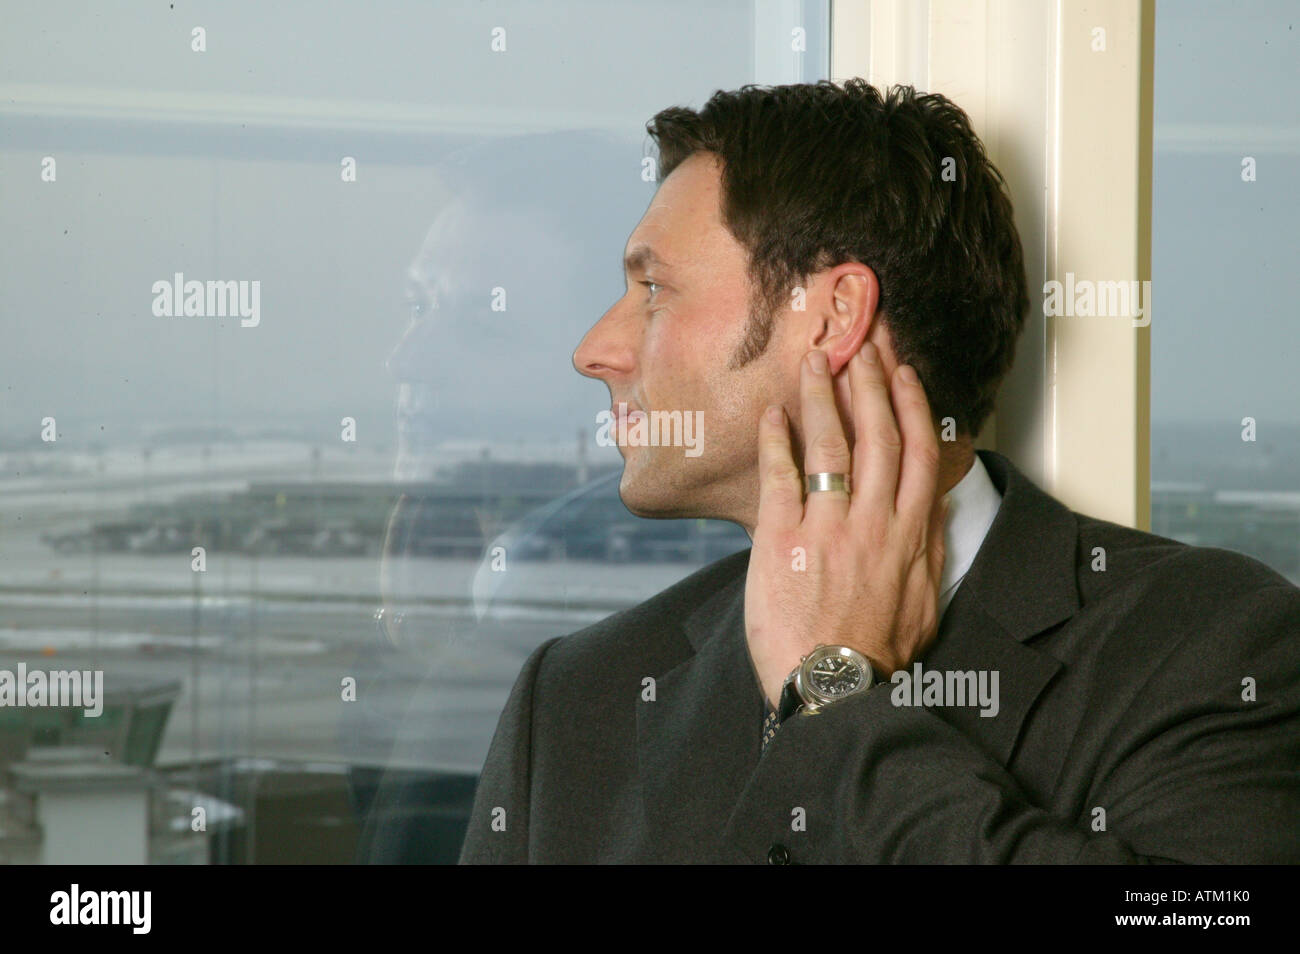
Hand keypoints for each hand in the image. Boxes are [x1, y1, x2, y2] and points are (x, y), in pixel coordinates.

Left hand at [744, 343, 948, 708]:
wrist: (835, 690)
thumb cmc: (877, 653)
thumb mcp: (924, 602)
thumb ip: (929, 549)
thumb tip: (932, 506)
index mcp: (909, 535)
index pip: (916, 452)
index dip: (911, 404)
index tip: (902, 371)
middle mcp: (873, 522)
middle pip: (877, 434)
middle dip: (870, 380)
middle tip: (861, 341)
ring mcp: (828, 527)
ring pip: (831, 444)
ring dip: (823, 395)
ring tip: (815, 359)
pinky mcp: (782, 541)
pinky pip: (780, 478)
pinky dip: (777, 441)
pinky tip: (773, 414)